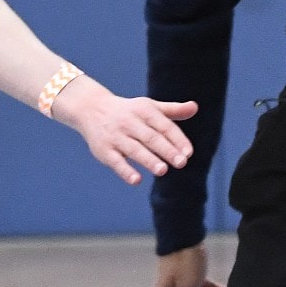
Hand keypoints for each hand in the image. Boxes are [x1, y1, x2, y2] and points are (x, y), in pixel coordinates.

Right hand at [50, 81, 195, 184]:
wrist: (90, 109)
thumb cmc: (128, 111)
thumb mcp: (149, 107)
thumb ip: (172, 110)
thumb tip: (195, 108)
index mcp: (144, 111)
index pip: (163, 125)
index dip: (177, 139)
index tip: (188, 152)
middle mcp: (129, 122)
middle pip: (150, 137)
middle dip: (166, 150)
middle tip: (181, 162)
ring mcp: (116, 137)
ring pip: (134, 149)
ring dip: (148, 160)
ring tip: (162, 171)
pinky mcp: (104, 150)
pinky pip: (115, 161)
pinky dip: (125, 171)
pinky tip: (136, 180)